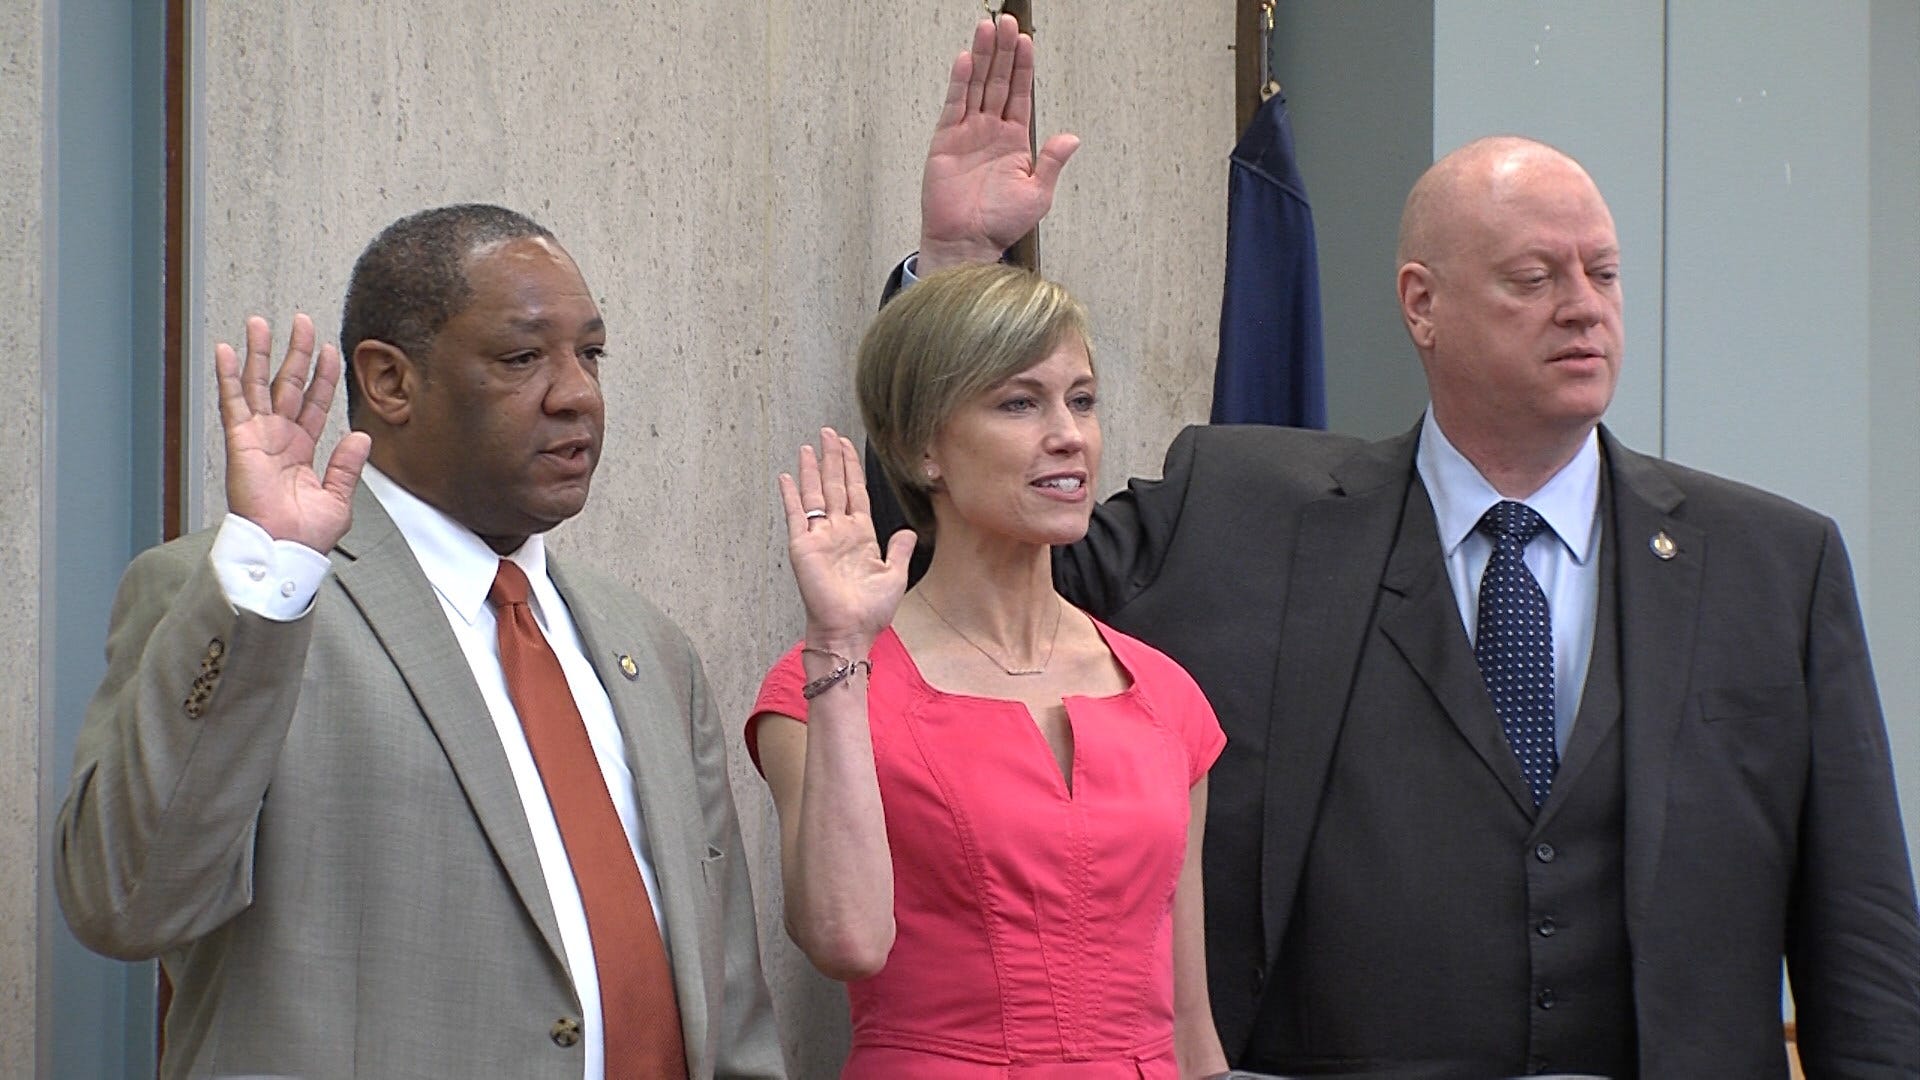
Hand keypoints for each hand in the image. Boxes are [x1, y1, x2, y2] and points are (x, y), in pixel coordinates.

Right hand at [215, 314, 371, 550]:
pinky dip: (229, 376)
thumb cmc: (307, 535)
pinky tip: (227, 350)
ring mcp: (258, 436)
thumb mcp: (338, 498)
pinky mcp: (240, 440)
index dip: (322, 376)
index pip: (314, 402)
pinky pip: (233, 402)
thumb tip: (361, 437)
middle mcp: (279, 438)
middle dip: (294, 352)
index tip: (330, 350)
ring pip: (260, 385)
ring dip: (260, 353)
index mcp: (303, 449)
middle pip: (288, 384)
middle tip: (300, 321)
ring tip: (260, 323)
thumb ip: (347, 466)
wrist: (285, 549)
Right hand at [778, 428, 915, 648]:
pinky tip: (787, 477)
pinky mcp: (803, 546)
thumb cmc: (869, 611)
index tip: (847, 446)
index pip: (856, 493)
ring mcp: (819, 537)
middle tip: (828, 433)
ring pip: (816, 494)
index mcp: (861, 536)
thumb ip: (900, 551)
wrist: (850, 631)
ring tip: (809, 445)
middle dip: (833, 458)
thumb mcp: (894, 576)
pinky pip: (796, 515)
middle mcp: (838, 532)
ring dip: (812, 470)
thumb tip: (909, 532)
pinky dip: (791, 495)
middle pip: (835, 486)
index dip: (852, 469)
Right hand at [918, 14, 1079, 275]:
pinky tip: (964, 59)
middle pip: (997, 81)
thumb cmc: (1000, 224)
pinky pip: (954, 105)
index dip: (1023, 68)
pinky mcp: (945, 141)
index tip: (1026, 41)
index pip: (1020, 94)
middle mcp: (990, 132)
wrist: (967, 243)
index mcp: (1014, 141)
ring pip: (976, 86)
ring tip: (987, 28)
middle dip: (1003, 51)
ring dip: (982, 57)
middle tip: (1006, 22)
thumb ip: (1051, 162)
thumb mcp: (1038, 194)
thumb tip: (1072, 138)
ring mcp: (967, 134)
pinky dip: (959, 82)